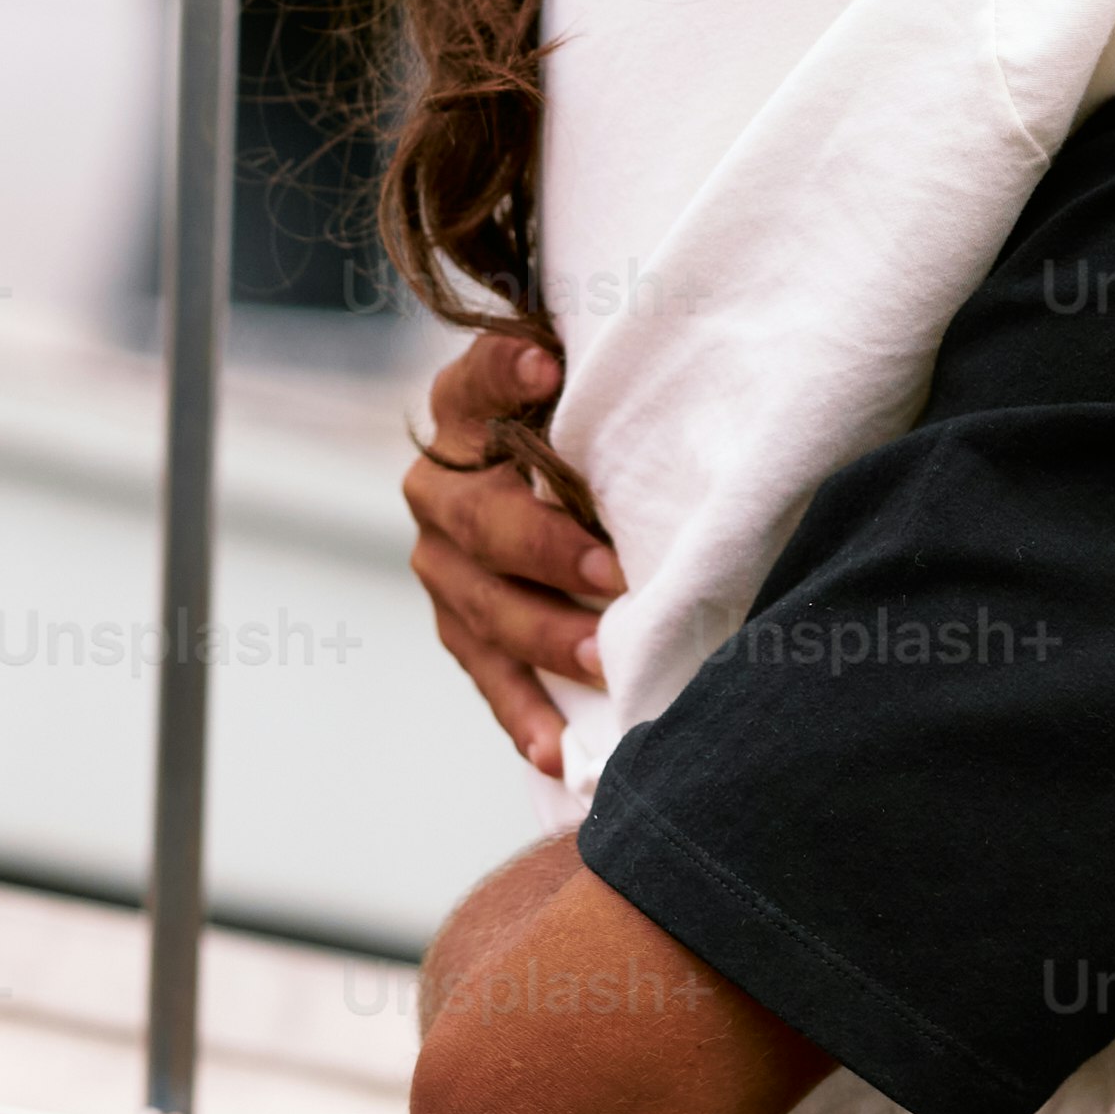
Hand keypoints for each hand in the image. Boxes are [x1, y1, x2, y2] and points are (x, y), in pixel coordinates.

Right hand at [404, 333, 617, 774]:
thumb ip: (602, 387)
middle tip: (611, 573)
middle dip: (545, 548)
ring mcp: (440, 560)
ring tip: (598, 661)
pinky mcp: (458, 624)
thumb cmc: (589, 431)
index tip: (547, 365)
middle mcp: (439, 483)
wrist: (544, 481)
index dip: (506, 372)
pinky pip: (489, 676)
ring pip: (481, 607)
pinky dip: (526, 713)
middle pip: (479, 518)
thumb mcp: (586, 396)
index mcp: (466, 407)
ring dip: (544, 637)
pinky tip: (557, 748)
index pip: (479, 378)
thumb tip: (675, 369)